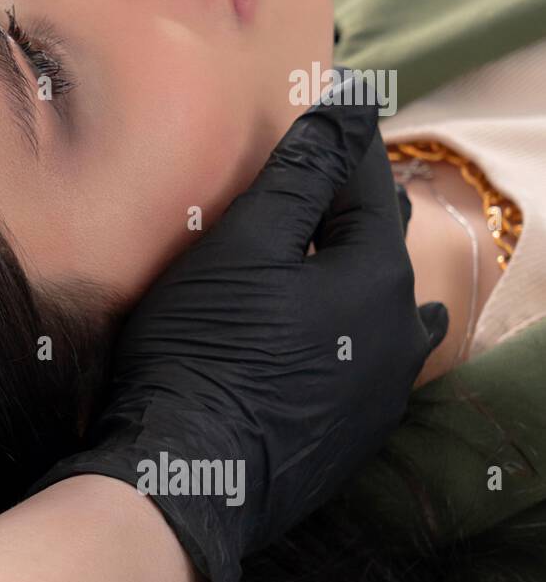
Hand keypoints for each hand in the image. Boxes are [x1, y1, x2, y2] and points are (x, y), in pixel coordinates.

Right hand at [28, 80, 447, 581]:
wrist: (184, 474)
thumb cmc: (204, 349)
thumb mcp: (240, 248)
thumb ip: (297, 178)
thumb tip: (346, 114)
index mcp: (375, 274)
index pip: (365, 182)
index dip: (343, 140)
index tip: (333, 107)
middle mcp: (396, 331)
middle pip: (378, 245)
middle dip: (352, 206)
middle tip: (321, 177)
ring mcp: (379, 391)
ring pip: (383, 310)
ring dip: (359, 277)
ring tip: (333, 259)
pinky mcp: (350, 434)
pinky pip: (362, 363)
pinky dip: (347, 333)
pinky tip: (324, 340)